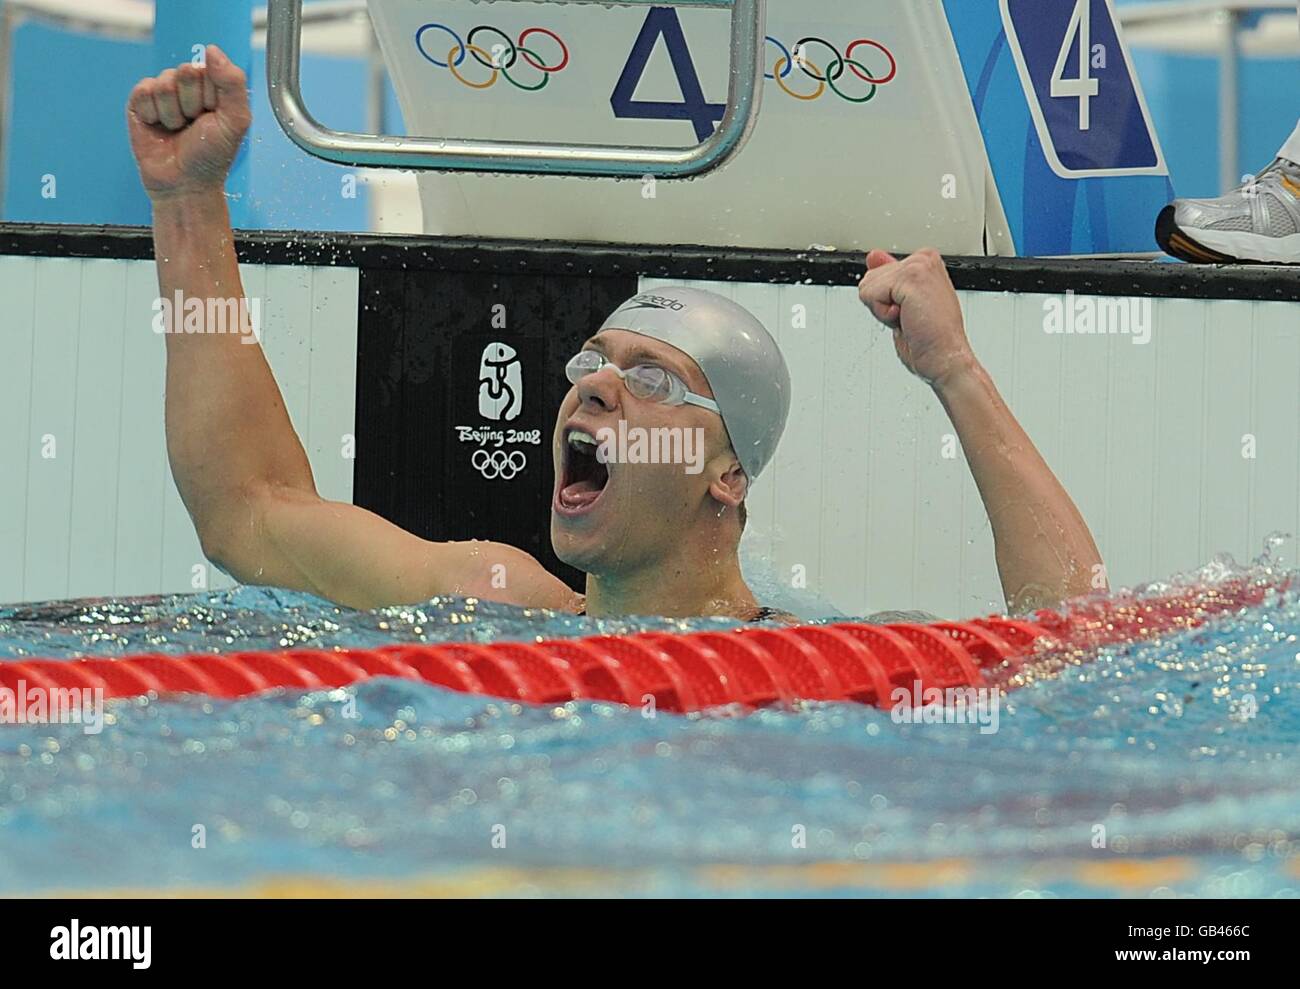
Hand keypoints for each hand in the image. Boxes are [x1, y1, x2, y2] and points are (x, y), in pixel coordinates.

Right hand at [126, 45, 251, 199]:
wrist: (184, 184)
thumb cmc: (212, 156)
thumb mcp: (235, 120)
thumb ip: (232, 83)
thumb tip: (212, 50)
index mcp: (213, 87)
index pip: (209, 70)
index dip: (212, 97)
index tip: (213, 118)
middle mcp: (187, 87)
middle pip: (185, 72)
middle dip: (192, 103)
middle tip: (194, 125)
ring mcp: (163, 93)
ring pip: (164, 82)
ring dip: (173, 113)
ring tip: (178, 130)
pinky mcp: (139, 103)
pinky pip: (143, 91)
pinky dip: (153, 113)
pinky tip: (159, 128)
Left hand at [857, 248, 974, 387]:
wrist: (947, 358)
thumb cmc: (931, 339)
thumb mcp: (903, 303)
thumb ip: (888, 278)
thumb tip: (873, 256)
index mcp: (924, 262)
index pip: (877, 275)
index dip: (885, 302)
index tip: (911, 313)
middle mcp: (923, 259)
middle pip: (869, 279)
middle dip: (882, 305)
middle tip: (911, 318)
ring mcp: (919, 265)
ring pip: (867, 286)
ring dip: (883, 311)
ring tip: (911, 319)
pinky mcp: (911, 276)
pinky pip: (871, 295)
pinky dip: (883, 315)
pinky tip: (908, 319)